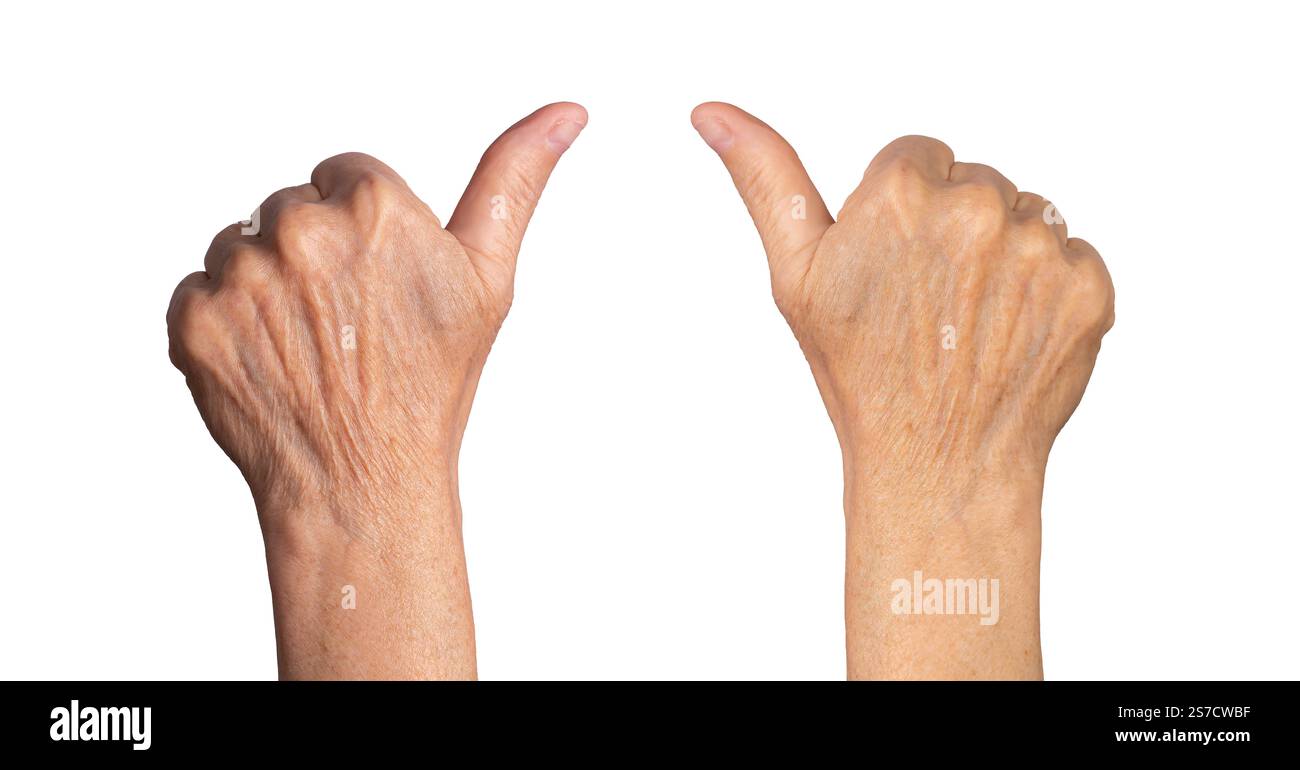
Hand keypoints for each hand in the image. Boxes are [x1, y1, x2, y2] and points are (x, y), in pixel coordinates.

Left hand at [167, 102, 586, 678]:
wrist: (364, 482)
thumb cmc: (432, 385)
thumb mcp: (487, 279)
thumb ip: (513, 181)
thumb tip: (564, 114)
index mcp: (374, 207)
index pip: (345, 175)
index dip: (364, 229)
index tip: (380, 282)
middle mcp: (302, 230)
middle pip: (292, 208)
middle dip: (314, 254)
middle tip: (349, 323)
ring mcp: (242, 276)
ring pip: (241, 246)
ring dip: (265, 284)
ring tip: (309, 344)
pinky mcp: (195, 318)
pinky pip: (200, 290)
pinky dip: (225, 322)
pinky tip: (268, 360)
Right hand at [693, 102, 1112, 677]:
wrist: (939, 464)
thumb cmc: (859, 374)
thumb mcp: (797, 276)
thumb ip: (766, 179)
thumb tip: (711, 112)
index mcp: (902, 193)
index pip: (919, 157)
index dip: (902, 213)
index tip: (893, 269)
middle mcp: (976, 207)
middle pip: (975, 182)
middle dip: (955, 229)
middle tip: (929, 302)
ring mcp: (1039, 247)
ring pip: (1025, 216)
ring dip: (1006, 256)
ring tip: (970, 321)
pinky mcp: (1089, 285)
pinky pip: (1072, 255)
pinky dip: (1051, 290)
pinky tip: (1015, 333)